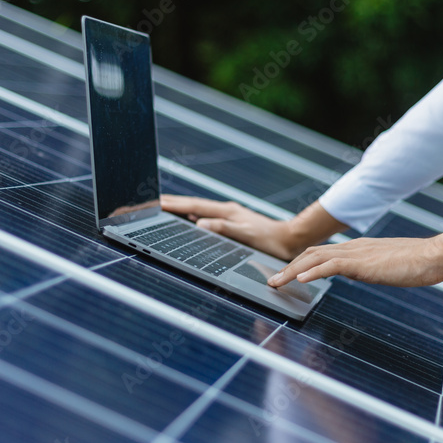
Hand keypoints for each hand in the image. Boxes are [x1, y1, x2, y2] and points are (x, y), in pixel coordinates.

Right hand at [160, 194, 303, 259]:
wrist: (289, 239)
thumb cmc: (270, 240)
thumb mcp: (246, 235)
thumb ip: (223, 228)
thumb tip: (199, 223)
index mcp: (226, 211)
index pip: (194, 206)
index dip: (174, 205)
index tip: (157, 203)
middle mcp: (226, 210)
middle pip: (193, 204)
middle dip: (173, 202)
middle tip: (152, 202)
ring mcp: (229, 214)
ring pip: (199, 208)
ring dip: (182, 207)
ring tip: (165, 207)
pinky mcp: (233, 220)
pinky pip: (207, 215)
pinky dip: (194, 214)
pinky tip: (190, 218)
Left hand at [267, 236, 442, 287]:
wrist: (436, 255)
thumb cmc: (418, 263)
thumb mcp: (387, 265)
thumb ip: (371, 267)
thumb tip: (363, 272)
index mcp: (358, 248)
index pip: (321, 253)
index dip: (300, 263)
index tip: (287, 275)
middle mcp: (353, 248)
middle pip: (310, 254)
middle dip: (287, 267)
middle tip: (272, 281)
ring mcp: (357, 253)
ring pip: (314, 259)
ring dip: (291, 271)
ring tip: (275, 283)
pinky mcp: (363, 263)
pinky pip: (331, 266)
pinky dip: (312, 272)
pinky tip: (299, 279)